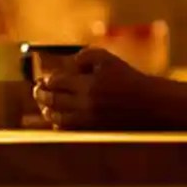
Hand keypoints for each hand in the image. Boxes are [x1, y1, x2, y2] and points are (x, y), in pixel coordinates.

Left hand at [32, 47, 154, 129]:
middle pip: (54, 100)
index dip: (47, 80)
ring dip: (48, 110)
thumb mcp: (109, 59)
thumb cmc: (128, 78)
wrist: (149, 104)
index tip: (43, 79)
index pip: (58, 82)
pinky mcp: (93, 131)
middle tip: (37, 91)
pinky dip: (59, 124)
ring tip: (44, 106)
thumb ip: (86, 56)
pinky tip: (57, 119)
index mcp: (89, 84)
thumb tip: (68, 64)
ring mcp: (89, 120)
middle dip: (42, 95)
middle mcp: (86, 104)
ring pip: (58, 118)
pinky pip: (69, 130)